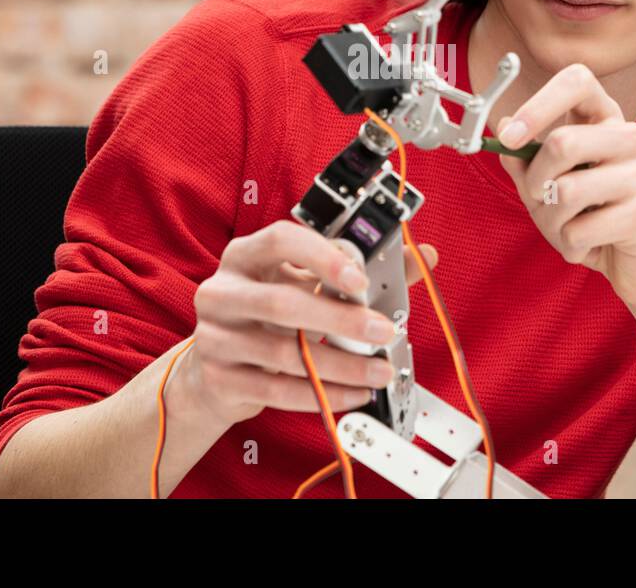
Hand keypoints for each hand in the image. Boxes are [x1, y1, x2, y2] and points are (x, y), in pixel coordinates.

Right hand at [185, 219, 438, 427]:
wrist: (217, 368)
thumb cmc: (269, 316)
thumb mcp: (305, 283)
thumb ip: (360, 270)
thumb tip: (420, 256)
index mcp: (245, 255)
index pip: (280, 241)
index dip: (322, 258)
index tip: (360, 280)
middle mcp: (223, 291)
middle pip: (282, 303)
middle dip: (340, 321)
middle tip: (383, 332)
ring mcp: (215, 337)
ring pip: (283, 354)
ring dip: (341, 366)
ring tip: (379, 371)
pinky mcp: (220, 378)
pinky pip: (277, 391)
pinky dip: (322, 394)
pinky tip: (354, 394)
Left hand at [493, 63, 635, 310]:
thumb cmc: (593, 218)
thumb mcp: (549, 185)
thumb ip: (525, 158)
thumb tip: (504, 128)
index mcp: (607, 119)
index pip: (577, 81)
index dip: (538, 105)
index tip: (510, 137)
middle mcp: (631, 137)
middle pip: (562, 142)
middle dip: (535, 182)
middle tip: (541, 200)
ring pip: (566, 191)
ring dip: (551, 222)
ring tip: (568, 229)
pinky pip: (580, 229)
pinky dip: (570, 245)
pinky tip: (589, 246)